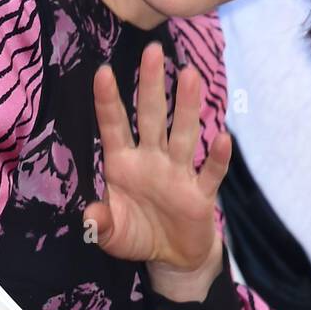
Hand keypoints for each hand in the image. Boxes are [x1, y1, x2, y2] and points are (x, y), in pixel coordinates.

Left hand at [84, 46, 230, 286]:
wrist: (172, 258)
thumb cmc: (136, 235)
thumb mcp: (112, 235)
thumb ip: (101, 224)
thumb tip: (90, 215)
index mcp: (123, 163)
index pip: (114, 127)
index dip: (109, 101)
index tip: (104, 71)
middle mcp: (151, 160)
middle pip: (151, 117)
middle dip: (151, 85)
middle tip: (153, 51)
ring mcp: (178, 173)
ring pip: (182, 134)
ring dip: (186, 107)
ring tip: (189, 75)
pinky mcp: (201, 194)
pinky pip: (210, 173)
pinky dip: (216, 158)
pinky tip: (221, 137)